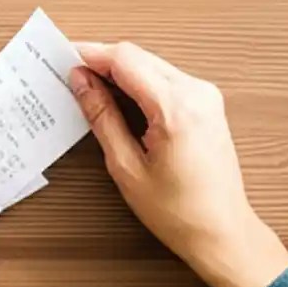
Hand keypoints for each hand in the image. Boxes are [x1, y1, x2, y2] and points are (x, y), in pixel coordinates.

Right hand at [70, 42, 287, 286]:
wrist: (223, 232)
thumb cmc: (179, 212)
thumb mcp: (126, 167)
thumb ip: (102, 117)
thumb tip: (81, 82)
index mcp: (177, 108)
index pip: (125, 60)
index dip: (91, 54)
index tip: (64, 57)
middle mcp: (197, 93)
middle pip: (138, 56)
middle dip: (102, 61)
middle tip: (71, 75)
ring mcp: (206, 95)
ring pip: (151, 64)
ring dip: (120, 71)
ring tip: (90, 89)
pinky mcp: (208, 103)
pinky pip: (166, 78)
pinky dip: (139, 81)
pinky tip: (120, 97)